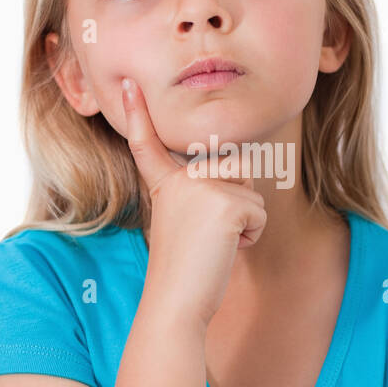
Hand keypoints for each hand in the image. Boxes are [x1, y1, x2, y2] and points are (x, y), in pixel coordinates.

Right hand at [121, 76, 266, 327]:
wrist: (176, 302)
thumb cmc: (186, 273)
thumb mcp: (188, 223)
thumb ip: (205, 195)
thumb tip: (243, 169)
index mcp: (165, 183)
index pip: (150, 144)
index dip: (139, 114)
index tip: (128, 84)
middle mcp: (181, 177)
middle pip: (235, 167)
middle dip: (238, 201)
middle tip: (210, 236)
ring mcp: (202, 187)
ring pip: (251, 191)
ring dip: (246, 220)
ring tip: (215, 242)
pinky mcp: (225, 203)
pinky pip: (259, 213)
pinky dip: (251, 236)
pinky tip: (224, 250)